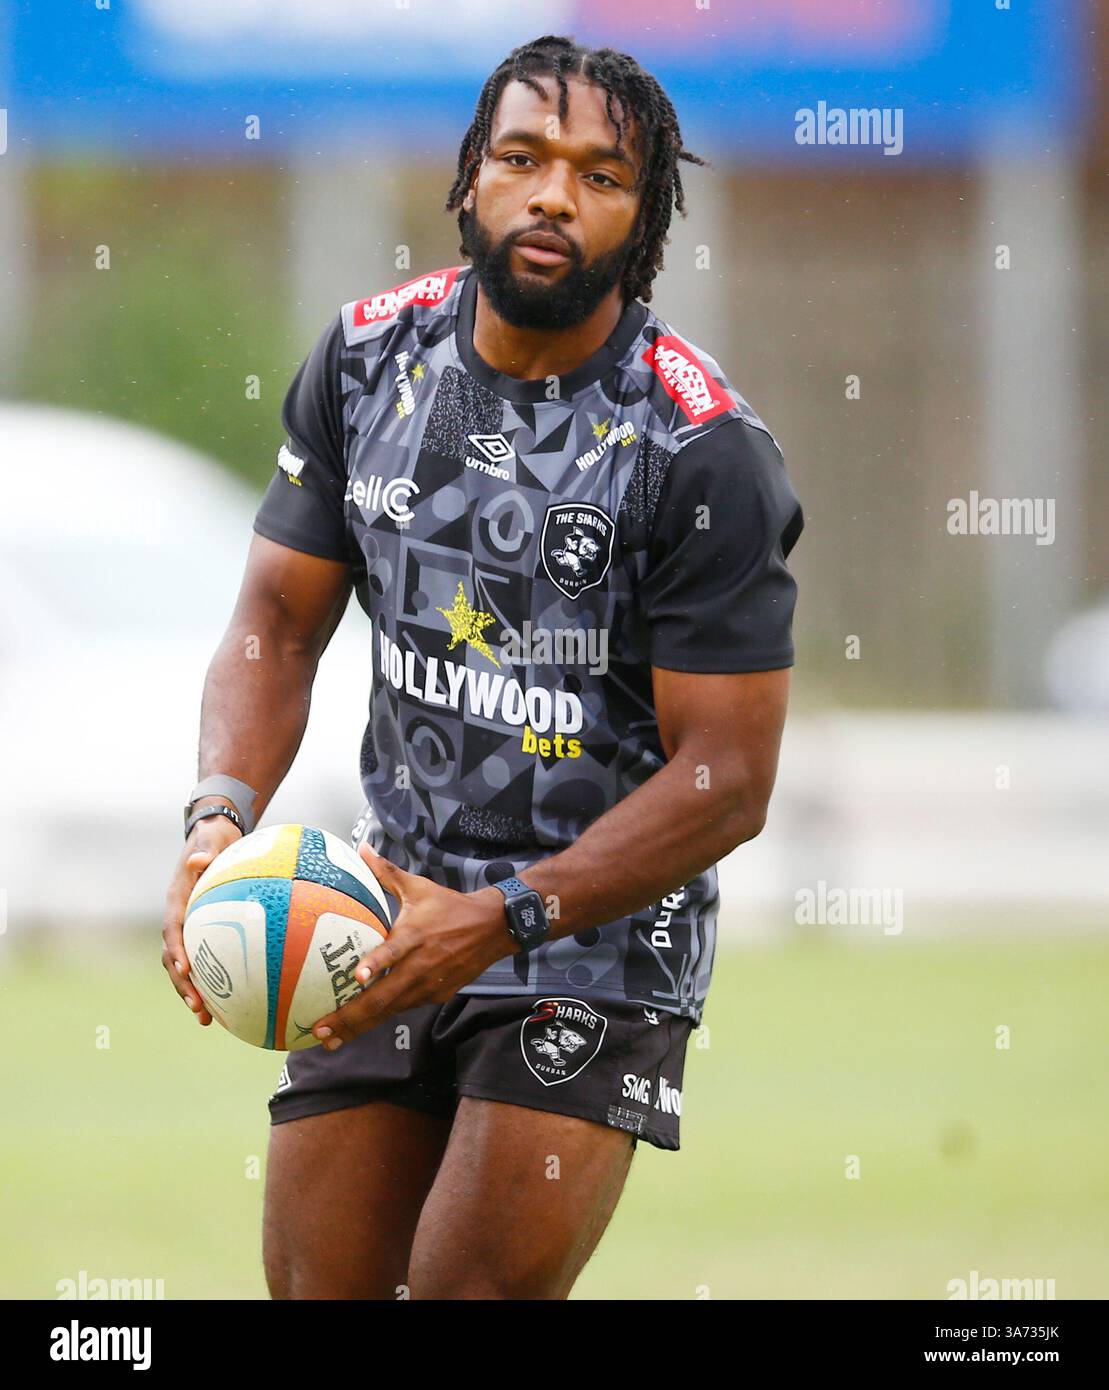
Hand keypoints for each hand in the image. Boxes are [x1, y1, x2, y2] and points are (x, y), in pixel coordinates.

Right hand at [161, 812, 242, 1025]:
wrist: (213, 836)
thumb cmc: (213, 837)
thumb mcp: (211, 839)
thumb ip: (206, 850)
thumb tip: (199, 858)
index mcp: (178, 899)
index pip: (173, 929)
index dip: (176, 950)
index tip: (185, 969)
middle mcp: (180, 918)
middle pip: (174, 959)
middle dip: (183, 986)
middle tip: (199, 1008)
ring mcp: (190, 928)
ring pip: (185, 968)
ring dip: (194, 993)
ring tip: (208, 1020)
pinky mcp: (203, 934)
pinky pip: (206, 962)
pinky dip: (215, 983)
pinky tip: (234, 1005)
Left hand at [311, 846, 517, 1047]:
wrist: (493, 928)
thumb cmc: (449, 906)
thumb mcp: (418, 886)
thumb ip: (385, 872)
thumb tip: (361, 848)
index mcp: (415, 935)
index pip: (394, 952)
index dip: (375, 965)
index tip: (355, 976)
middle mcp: (421, 965)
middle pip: (383, 996)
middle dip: (350, 1016)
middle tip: (322, 1028)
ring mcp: (429, 984)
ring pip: (390, 1010)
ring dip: (361, 1026)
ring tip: (332, 1038)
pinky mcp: (437, 995)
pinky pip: (404, 1008)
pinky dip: (382, 1017)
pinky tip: (359, 1027)